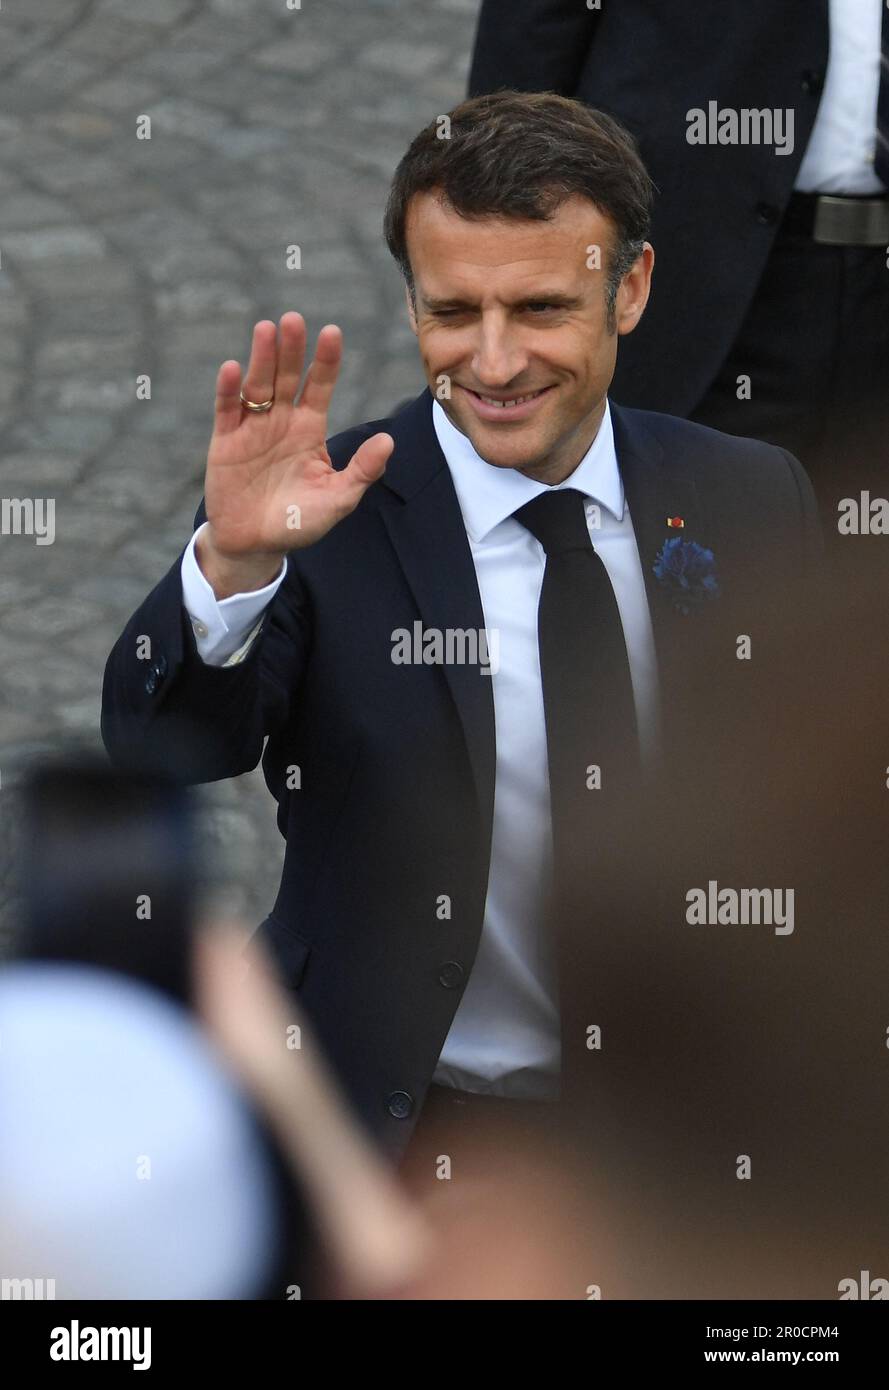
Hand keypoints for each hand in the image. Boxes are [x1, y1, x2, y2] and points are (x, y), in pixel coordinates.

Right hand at [199, 314, 393, 595]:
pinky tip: (233, 368)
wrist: (256, 544)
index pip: (319, 387)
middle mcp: (281, 421)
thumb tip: (388, 442)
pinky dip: (229, 390)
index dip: (325, 361)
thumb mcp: (337, 499)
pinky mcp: (225, 441)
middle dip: (291, 349)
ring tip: (266, 330)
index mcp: (309, 430)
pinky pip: (227, 410)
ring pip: (257, 385)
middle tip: (294, 319)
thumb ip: (361, 471)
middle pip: (287, 377)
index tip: (332, 332)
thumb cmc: (299, 522)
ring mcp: (252, 428)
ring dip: (261, 358)